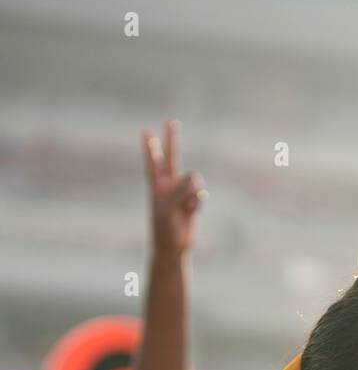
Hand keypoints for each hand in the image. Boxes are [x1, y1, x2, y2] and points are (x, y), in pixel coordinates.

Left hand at [142, 119, 205, 258]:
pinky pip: (200, 195)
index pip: (153, 162)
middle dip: (172, 141)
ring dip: (192, 194)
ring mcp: (181, 193)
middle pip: (171, 158)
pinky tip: (190, 214)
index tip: (146, 132)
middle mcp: (168, 186)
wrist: (173, 248)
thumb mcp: (169, 207)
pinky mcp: (192, 202)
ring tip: (185, 208)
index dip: (151, 148)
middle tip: (171, 122)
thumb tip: (196, 177)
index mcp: (157, 186)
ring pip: (194, 181)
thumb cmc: (164, 227)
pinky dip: (197, 204)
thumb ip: (181, 189)